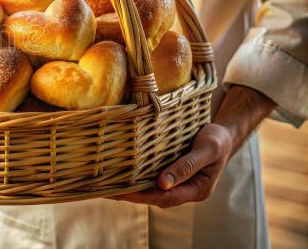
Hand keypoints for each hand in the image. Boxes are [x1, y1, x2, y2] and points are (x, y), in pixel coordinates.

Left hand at [110, 123, 231, 207]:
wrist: (224, 135)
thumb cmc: (217, 140)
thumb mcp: (207, 149)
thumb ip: (187, 166)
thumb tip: (163, 183)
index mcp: (197, 190)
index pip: (166, 197)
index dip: (144, 195)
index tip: (123, 191)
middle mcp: (186, 190)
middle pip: (155, 197)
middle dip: (131, 195)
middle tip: (106, 190)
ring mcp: (178, 183)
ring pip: (152, 190)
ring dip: (131, 188)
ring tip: (107, 184)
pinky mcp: (172, 174)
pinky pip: (152, 180)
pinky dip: (137, 178)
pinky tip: (120, 174)